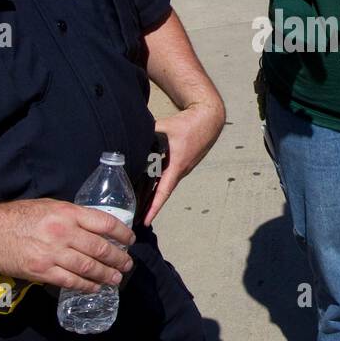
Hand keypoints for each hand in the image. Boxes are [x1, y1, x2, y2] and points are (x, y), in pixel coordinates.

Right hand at [0, 198, 135, 292]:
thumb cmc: (18, 216)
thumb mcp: (49, 206)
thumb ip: (72, 216)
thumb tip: (94, 226)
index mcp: (67, 213)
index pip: (105, 223)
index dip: (122, 233)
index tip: (130, 240)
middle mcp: (63, 233)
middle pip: (100, 248)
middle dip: (118, 259)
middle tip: (127, 265)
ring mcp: (53, 254)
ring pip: (89, 268)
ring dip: (107, 275)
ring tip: (116, 279)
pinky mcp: (43, 271)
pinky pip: (71, 281)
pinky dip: (86, 286)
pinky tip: (95, 288)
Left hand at [143, 99, 224, 225]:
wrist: (209, 119)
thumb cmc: (190, 124)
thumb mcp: (167, 126)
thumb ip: (148, 132)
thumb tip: (130, 137)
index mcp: (177, 165)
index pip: (163, 191)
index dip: (154, 207)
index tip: (145, 221)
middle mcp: (180, 170)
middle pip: (162, 192)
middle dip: (150, 206)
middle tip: (135, 220)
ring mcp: (182, 167)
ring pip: (164, 184)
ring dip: (153, 195)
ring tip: (138, 205)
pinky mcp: (182, 162)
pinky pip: (168, 176)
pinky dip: (157, 183)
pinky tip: (147, 184)